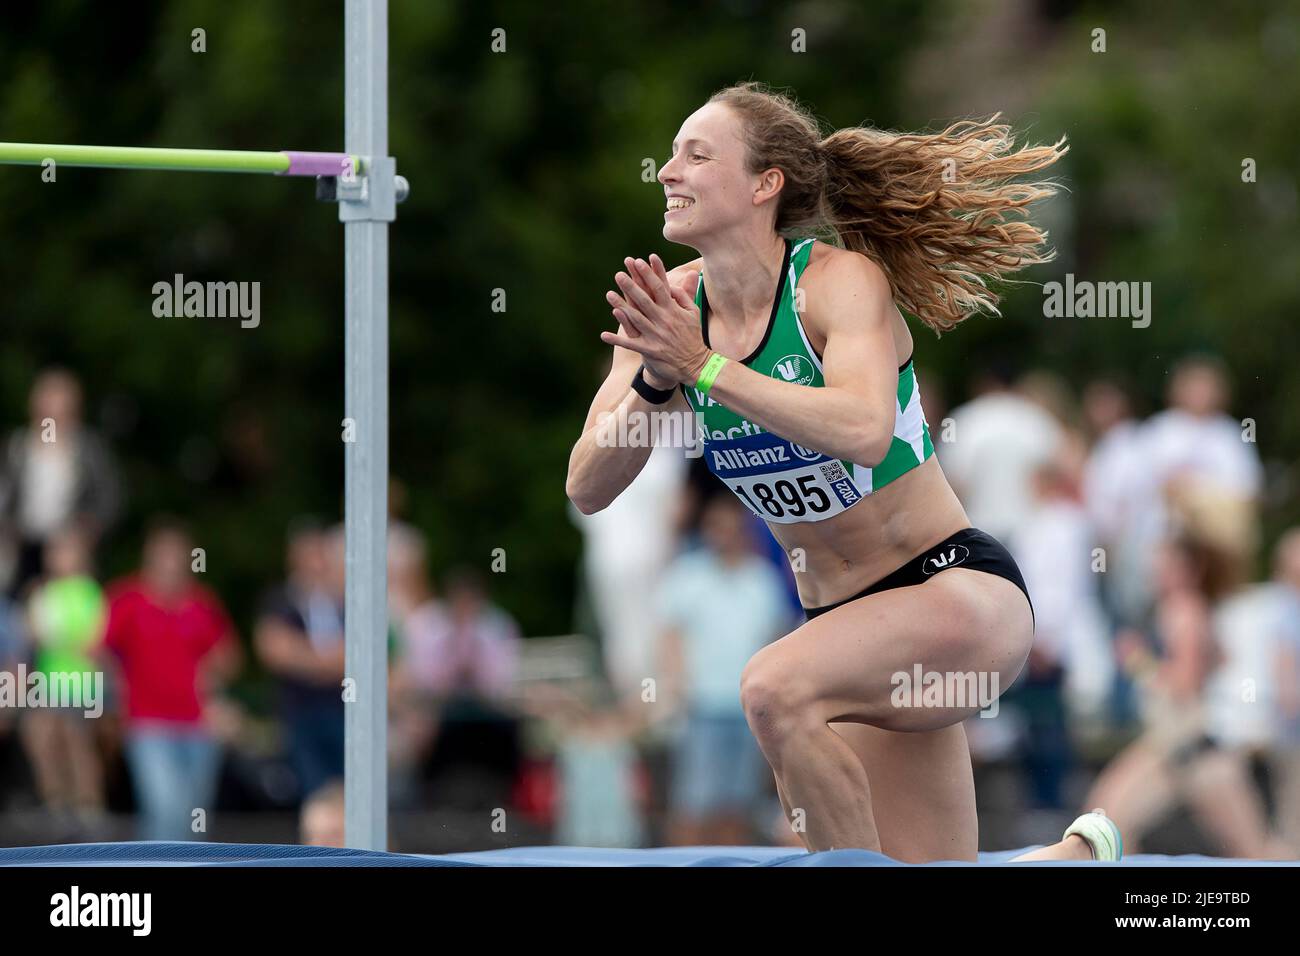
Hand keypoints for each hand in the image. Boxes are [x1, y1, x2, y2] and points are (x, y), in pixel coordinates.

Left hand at [601, 254, 710, 385]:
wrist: (697, 364)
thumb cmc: (693, 336)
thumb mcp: (694, 313)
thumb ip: (684, 296)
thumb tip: (673, 283)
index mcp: (673, 310)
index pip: (660, 288)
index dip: (649, 273)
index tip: (640, 261)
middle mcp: (664, 320)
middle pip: (644, 300)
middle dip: (631, 286)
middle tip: (619, 274)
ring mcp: (656, 336)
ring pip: (636, 318)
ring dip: (621, 307)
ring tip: (609, 295)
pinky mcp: (650, 350)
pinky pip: (631, 344)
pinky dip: (617, 339)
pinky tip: (603, 335)